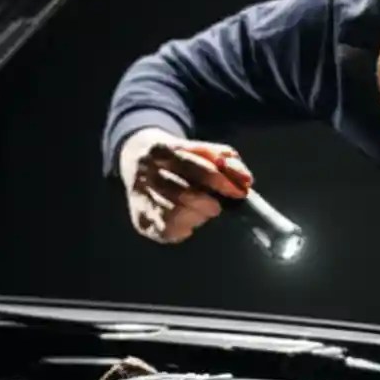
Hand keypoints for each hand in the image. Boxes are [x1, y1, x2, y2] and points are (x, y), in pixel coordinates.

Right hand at [119, 127, 253, 243]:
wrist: (134, 157)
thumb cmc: (180, 157)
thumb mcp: (199, 149)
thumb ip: (226, 160)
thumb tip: (246, 180)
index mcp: (163, 149)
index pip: (194, 165)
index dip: (220, 181)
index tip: (239, 192)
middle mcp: (147, 172)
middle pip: (182, 192)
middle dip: (207, 203)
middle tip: (217, 208)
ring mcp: (139, 196)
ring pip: (171, 214)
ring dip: (195, 217)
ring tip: (203, 214)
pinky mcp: (139, 218)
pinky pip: (163, 230)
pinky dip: (182, 230)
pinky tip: (190, 226)